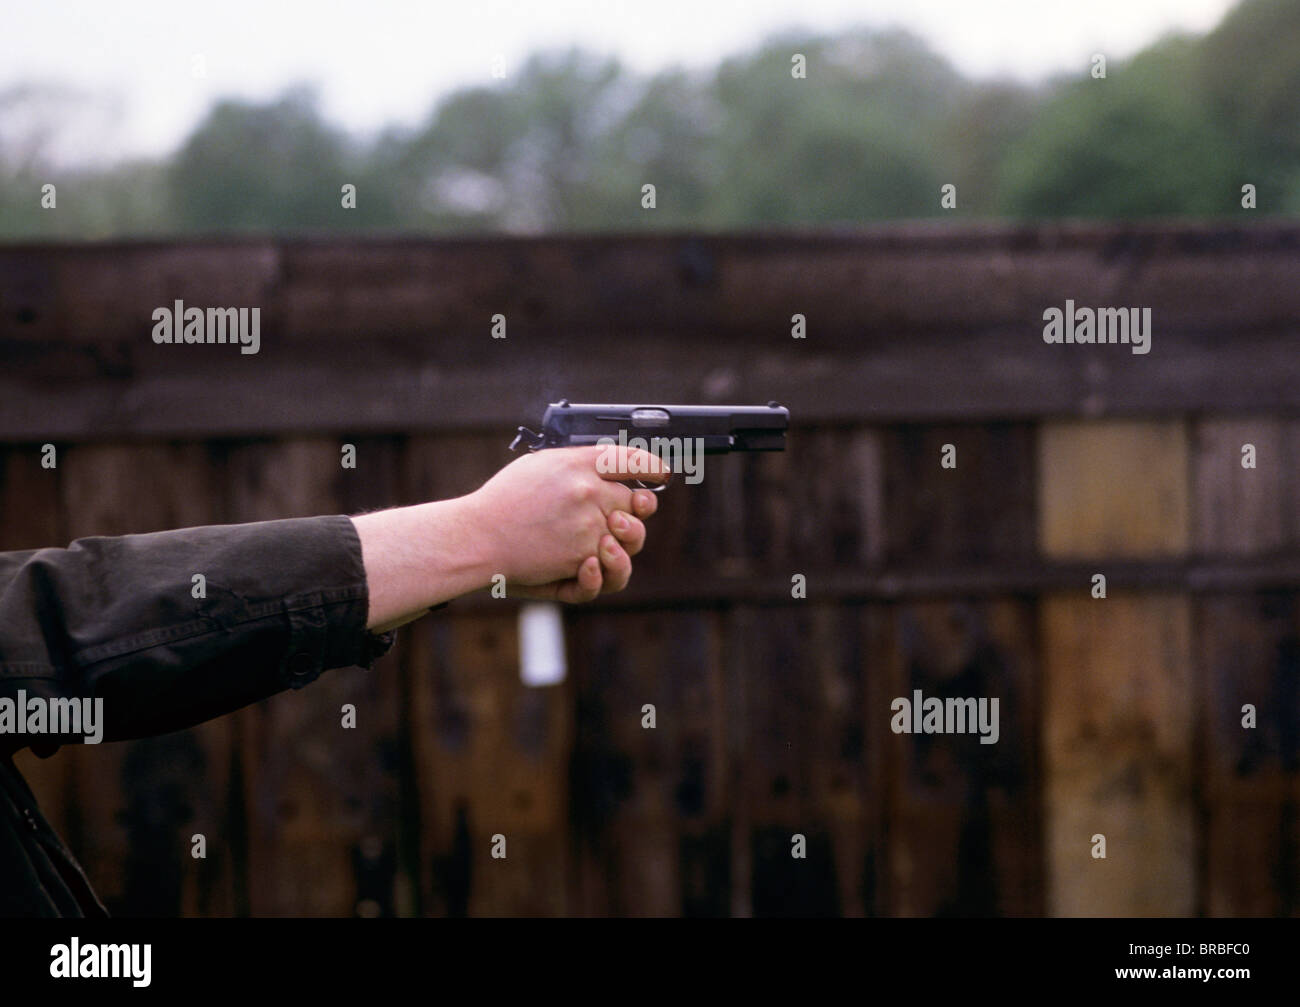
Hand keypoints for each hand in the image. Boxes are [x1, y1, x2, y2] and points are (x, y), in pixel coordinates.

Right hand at [467, 445, 666, 602]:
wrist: (476, 537)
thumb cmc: (503, 503)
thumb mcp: (539, 467)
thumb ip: (577, 466)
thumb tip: (610, 467)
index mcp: (578, 465)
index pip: (631, 459)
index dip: (651, 467)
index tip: (660, 474)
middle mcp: (589, 493)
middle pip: (636, 503)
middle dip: (634, 512)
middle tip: (619, 519)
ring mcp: (588, 528)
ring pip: (632, 539)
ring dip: (625, 542)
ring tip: (604, 544)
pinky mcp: (581, 559)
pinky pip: (610, 571)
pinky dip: (603, 572)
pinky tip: (590, 566)